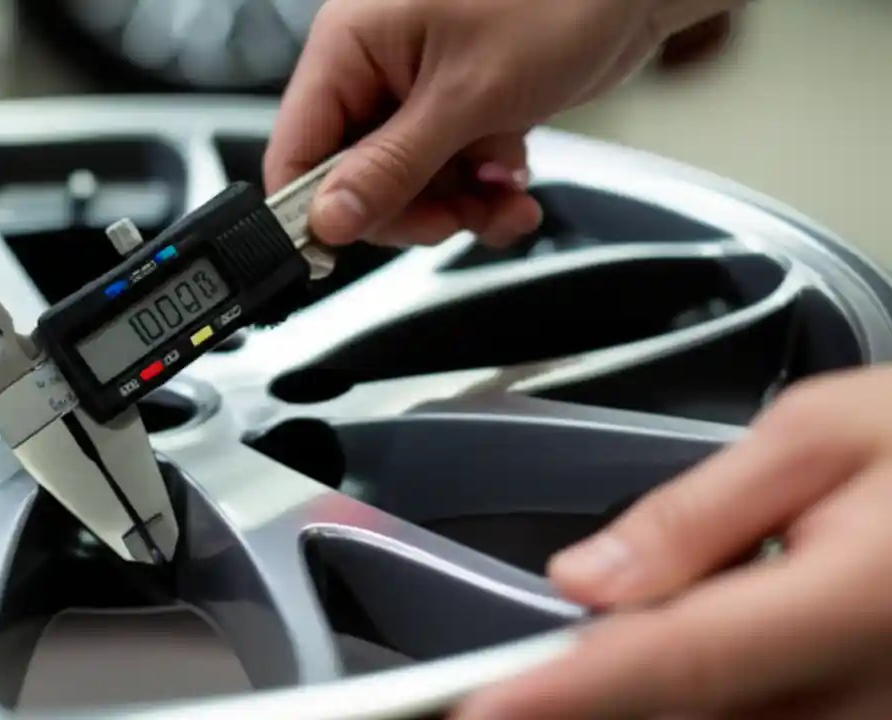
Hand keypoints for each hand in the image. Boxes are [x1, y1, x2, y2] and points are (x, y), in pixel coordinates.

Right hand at [264, 0, 745, 248]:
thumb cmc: (558, 1)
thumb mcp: (465, 99)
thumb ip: (390, 167)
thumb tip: (330, 218)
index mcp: (351, 44)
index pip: (295, 146)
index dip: (315, 206)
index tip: (346, 243)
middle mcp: (376, 66)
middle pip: (351, 176)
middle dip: (408, 209)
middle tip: (449, 217)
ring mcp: (417, 89)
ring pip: (405, 184)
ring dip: (455, 206)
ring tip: (499, 198)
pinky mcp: (457, 106)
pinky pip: (445, 173)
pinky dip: (479, 190)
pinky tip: (510, 180)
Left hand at [454, 366, 891, 718]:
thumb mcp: (822, 433)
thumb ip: (696, 514)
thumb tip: (585, 578)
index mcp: (852, 600)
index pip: (674, 658)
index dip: (564, 696)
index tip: (477, 712)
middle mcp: (870, 694)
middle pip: (686, 718)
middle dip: (594, 702)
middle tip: (521, 681)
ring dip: (647, 705)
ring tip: (615, 657)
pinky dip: (701, 705)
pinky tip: (679, 671)